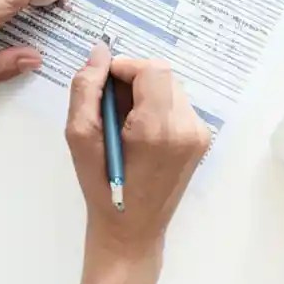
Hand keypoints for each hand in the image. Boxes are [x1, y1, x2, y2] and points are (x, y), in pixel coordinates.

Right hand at [61, 43, 209, 283]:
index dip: (125, 67)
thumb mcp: (80, 139)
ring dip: (146, 94)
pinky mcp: (203, 140)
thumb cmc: (101, 188)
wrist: (133, 231)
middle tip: (111, 107)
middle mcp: (188, 127)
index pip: (152, 69)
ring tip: (124, 124)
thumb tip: (100, 52)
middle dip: (134, 81)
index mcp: (158, 127)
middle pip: (164, 75)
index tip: (104, 83)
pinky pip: (179, 106)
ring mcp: (200, 134)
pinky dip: (159, 108)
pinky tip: (141, 134)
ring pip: (172, 88)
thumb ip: (87, 90)